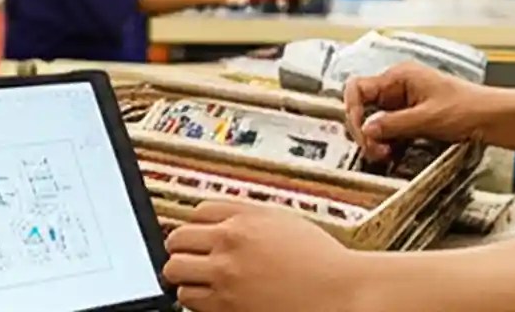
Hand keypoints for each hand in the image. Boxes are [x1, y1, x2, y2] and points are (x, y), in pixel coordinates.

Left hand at [164, 202, 365, 311]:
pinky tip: (208, 297)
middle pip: (178, 238)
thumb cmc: (322, 261)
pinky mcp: (225, 304)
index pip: (198, 211)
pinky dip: (193, 298)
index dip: (196, 225)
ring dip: (183, 274)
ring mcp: (225, 273)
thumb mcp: (286, 222)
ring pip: (175, 269)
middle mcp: (231, 241)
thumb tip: (226, 222)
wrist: (340, 292)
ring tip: (196, 279)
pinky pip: (187, 298)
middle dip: (181, 248)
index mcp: (247, 216)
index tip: (197, 235)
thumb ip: (251, 218)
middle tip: (190, 258)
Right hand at [344, 62, 484, 161]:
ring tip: (386, 155)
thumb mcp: (427, 118)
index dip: (353, 111)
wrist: (492, 118)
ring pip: (375, 121)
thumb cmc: (468, 109)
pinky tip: (394, 154)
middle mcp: (398, 86)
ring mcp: (403, 102)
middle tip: (374, 151)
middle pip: (364, 107)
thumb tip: (366, 129)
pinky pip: (389, 130)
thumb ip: (393, 124)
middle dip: (365, 131)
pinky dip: (388, 143)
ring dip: (376, 140)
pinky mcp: (411, 117)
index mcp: (399, 77)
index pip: (358, 89)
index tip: (361, 133)